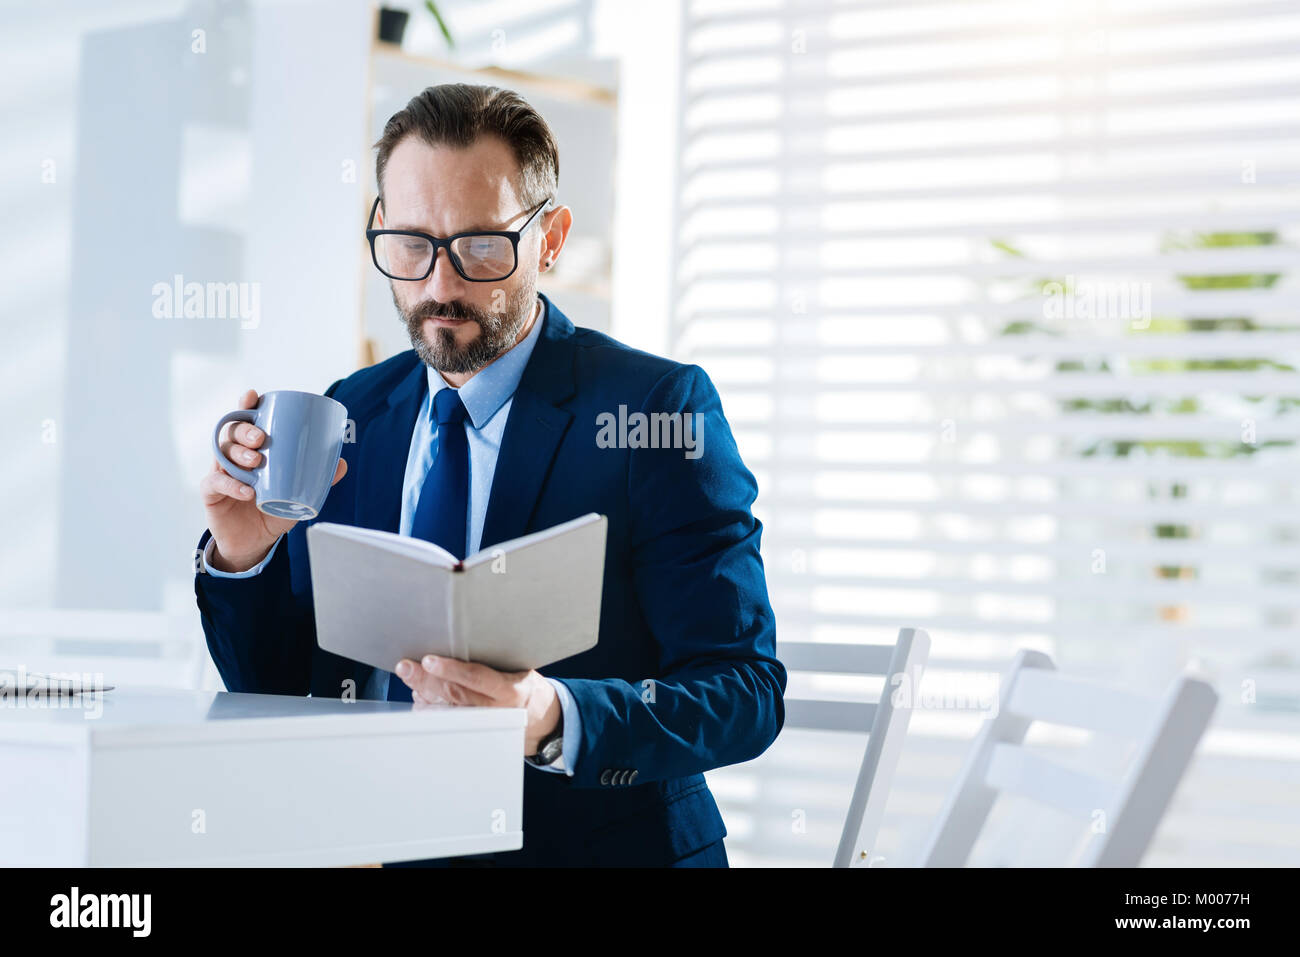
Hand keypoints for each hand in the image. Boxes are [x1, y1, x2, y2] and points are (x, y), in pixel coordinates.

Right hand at [201, 388, 347, 571]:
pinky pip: (216, 483)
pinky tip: (248, 490)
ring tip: (256, 461)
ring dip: (239, 453)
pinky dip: (232, 485)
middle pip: (232, 432)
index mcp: (253, 448)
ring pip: (222, 452)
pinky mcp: (211, 493)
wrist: (254, 542)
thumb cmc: (274, 509)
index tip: (252, 397)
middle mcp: (233, 456)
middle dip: (245, 430)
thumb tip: (341, 463)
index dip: (246, 405)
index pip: (246, 420)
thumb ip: (317, 479)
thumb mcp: (298, 494)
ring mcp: (220, 472)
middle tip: (261, 438)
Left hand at [395, 655, 560, 756]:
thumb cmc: (523, 683)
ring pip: (445, 709)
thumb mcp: (519, 667)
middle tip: (406, 666)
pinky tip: (419, 693)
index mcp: (509, 689)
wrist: (537, 716)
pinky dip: (428, 706)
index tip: (429, 660)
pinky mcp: (472, 730)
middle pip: (454, 694)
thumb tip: (459, 639)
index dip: (451, 670)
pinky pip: (444, 720)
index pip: (476, 678)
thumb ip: (494, 658)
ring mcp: (481, 723)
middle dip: (425, 680)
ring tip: (409, 675)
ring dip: (422, 692)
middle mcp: (494, 709)